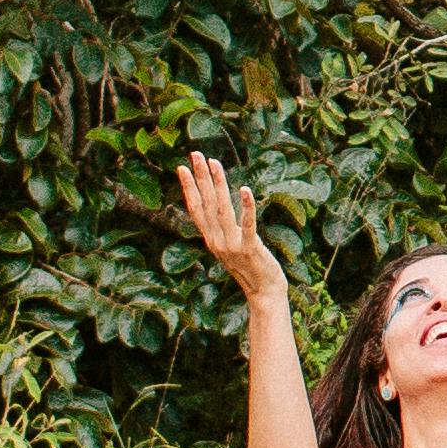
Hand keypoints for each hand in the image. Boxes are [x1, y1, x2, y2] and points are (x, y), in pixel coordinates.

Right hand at [175, 153, 285, 301]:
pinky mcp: (250, 249)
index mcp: (211, 240)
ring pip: (222, 210)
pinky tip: (244, 189)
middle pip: (206, 204)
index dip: (189, 188)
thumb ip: (222, 229)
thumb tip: (217, 206)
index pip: (196, 209)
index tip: (182, 168)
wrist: (263, 293)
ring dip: (218, 184)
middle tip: (195, 154)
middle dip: (200, 178)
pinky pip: (247, 224)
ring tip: (214, 163)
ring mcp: (232, 246)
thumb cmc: (250, 267)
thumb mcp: (230, 247)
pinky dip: (246, 206)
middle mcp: (217, 242)